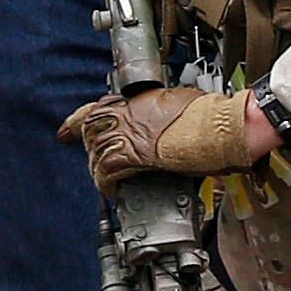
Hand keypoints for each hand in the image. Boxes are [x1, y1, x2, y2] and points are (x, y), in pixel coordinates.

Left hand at [58, 87, 261, 188]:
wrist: (223, 126)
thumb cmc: (212, 116)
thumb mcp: (181, 105)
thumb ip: (164, 114)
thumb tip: (166, 124)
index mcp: (139, 101)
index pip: (97, 108)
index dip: (78, 120)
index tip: (67, 129)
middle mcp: (130, 114)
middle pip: (92, 130)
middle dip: (88, 147)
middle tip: (91, 161)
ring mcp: (131, 133)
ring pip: (97, 150)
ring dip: (99, 167)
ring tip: (106, 180)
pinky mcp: (137, 154)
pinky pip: (108, 169)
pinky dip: (106, 182)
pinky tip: (111, 189)